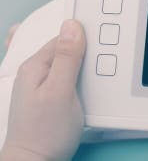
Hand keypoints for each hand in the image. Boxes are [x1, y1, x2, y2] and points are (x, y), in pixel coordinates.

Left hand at [1, 20, 85, 160]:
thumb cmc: (44, 133)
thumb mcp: (60, 91)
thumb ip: (67, 58)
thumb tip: (72, 26)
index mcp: (34, 66)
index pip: (64, 38)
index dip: (84, 40)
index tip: (99, 47)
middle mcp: (35, 73)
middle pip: (68, 51)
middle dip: (87, 57)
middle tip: (94, 72)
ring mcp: (42, 86)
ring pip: (71, 66)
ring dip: (86, 72)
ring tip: (90, 85)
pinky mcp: (50, 98)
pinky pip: (70, 80)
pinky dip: (82, 83)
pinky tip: (86, 91)